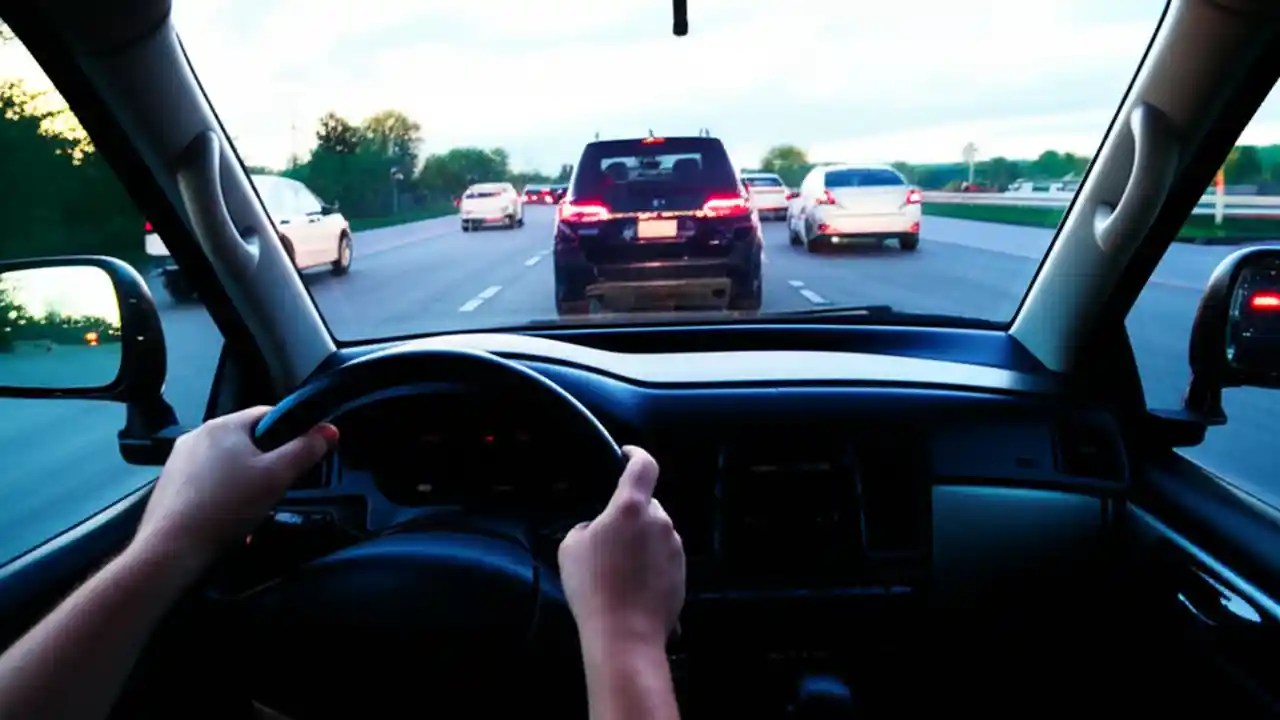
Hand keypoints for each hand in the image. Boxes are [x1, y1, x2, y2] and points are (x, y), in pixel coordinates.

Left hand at [131, 406, 337, 574]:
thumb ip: (306, 450)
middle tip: (277, 487)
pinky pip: (206, 479)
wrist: (173, 548)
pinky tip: (226, 514)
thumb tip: (330, 429)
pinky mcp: (169, 483)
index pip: (268, 413)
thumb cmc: (228, 506)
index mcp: (224, 425)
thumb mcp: (277, 477)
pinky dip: (221, 492)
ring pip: (225, 461)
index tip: (300, 457)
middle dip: (265, 460)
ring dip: (243, 477)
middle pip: (246, 439)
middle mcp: (197, 434)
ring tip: (251, 505)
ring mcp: (178, 459)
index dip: (290, 432)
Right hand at [558, 446, 684, 647]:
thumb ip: (589, 525)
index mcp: (632, 508)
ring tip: (618, 570)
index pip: (644, 465)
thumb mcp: (571, 546)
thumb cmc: (593, 586)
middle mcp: (660, 522)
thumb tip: (601, 529)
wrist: (625, 635)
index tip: (626, 454)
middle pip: (647, 505)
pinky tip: (632, 587)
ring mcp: (675, 548)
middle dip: (630, 515)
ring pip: (656, 533)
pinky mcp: (683, 572)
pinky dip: (650, 564)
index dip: (635, 454)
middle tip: (608, 539)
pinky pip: (663, 558)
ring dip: (641, 542)